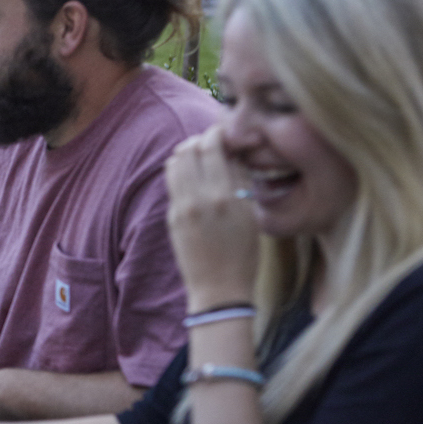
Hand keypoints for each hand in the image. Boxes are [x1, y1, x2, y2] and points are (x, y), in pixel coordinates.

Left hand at [164, 125, 260, 312]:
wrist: (219, 289)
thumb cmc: (244, 253)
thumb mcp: (251, 213)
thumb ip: (240, 179)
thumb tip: (231, 151)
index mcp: (223, 195)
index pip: (211, 145)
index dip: (217, 133)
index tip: (224, 135)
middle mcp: (198, 198)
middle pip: (188, 148)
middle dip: (200, 141)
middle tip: (212, 146)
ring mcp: (181, 207)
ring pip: (174, 162)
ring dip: (187, 155)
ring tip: (201, 160)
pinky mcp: (171, 217)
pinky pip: (172, 182)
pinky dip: (181, 173)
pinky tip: (194, 180)